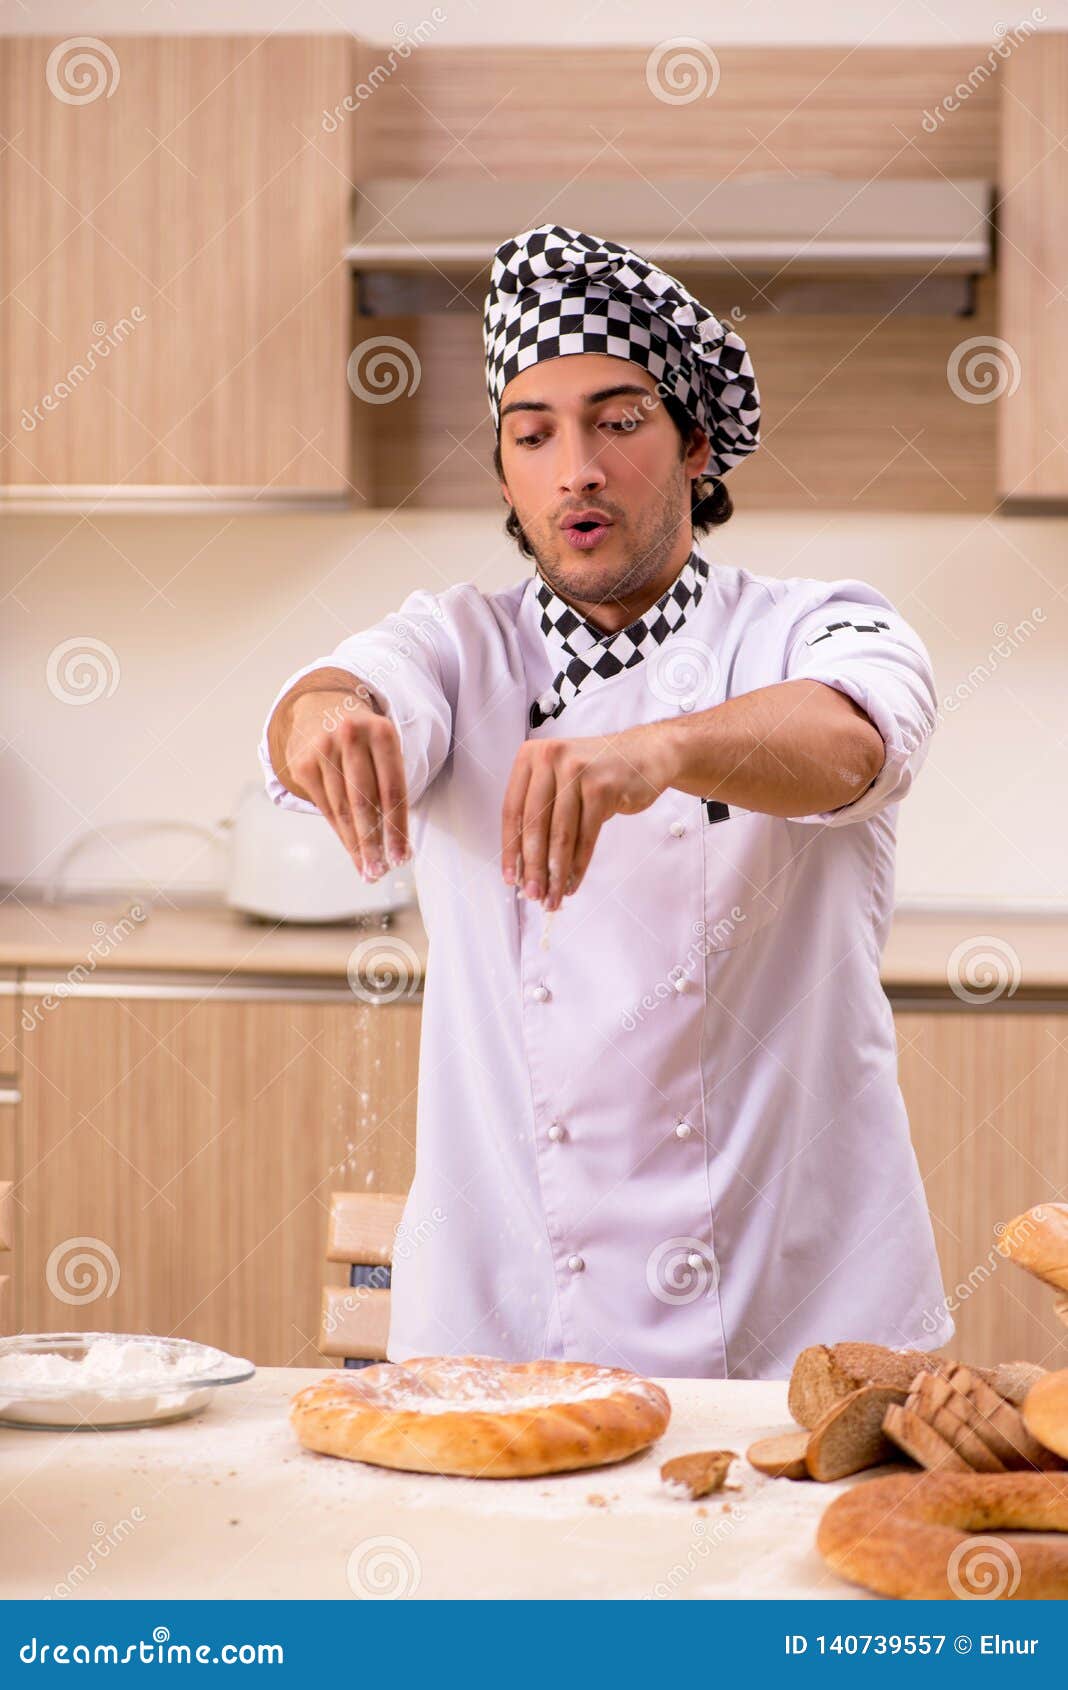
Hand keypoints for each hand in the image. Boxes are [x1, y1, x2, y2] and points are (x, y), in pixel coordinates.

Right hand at [283, 686, 409, 878]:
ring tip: (369, 871)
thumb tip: (398, 846)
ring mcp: (322, 749)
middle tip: (381, 872)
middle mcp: (350, 736)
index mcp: (382, 731)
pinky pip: (326, 809)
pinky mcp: (303, 764)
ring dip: (357, 845)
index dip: (397, 827)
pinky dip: (342, 834)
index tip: (402, 857)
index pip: (392, 788)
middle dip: (373, 842)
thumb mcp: (387, 752)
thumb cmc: (368, 744)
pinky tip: (353, 853)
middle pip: (363, 801)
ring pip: (342, 809)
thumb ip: (391, 789)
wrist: (325, 711)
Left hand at [501, 727, 672, 909]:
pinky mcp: (602, 788)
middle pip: (534, 825)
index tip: (509, 878)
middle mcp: (550, 758)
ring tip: (552, 897)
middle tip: (531, 895)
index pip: (512, 810)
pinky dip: (578, 866)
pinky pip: (586, 837)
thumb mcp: (560, 781)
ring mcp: (576, 771)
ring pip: (560, 834)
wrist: (645, 754)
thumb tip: (526, 867)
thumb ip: (541, 813)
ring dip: (555, 873)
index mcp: (531, 756)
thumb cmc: (597, 773)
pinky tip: (573, 883)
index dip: (509, 849)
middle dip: (532, 867)